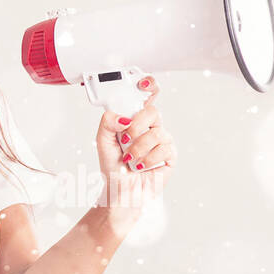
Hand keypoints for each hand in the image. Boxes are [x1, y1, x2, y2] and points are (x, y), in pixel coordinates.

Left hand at [94, 75, 175, 215]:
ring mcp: (162, 141)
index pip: (147, 95)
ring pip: (157, 133)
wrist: (121, 190)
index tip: (142, 83)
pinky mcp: (170, 156)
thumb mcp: (102, 141)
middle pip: (154, 111)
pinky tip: (142, 166)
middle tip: (126, 139)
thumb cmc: (113, 167)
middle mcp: (151, 127)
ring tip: (130, 159)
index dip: (149, 84)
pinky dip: (149, 159)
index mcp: (136, 119)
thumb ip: (107, 123)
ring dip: (139, 148)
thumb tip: (123, 118)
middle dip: (137, 126)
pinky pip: (165, 149)